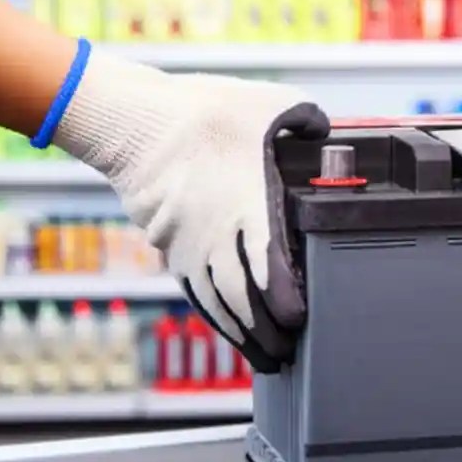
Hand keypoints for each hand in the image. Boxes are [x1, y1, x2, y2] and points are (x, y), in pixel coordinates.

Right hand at [55, 52, 329, 372]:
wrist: (137, 119)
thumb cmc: (206, 111)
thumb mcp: (271, 104)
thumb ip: (306, 121)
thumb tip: (324, 131)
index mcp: (249, 204)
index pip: (269, 266)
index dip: (284, 299)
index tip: (298, 318)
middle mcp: (219, 234)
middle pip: (244, 297)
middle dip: (267, 330)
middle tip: (288, 352)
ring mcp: (191, 245)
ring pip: (219, 303)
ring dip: (242, 334)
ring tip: (266, 357)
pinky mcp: (172, 248)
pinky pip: (197, 293)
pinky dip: (216, 318)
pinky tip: (231, 331)